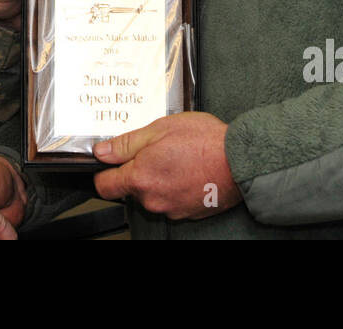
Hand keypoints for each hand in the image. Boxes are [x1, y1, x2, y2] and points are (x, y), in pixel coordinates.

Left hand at [92, 112, 242, 220]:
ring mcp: (171, 209)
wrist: (240, 161)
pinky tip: (189, 171)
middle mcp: (153, 199)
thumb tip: (102, 152)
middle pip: (131, 190)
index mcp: (140, 178)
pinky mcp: (187, 213)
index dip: (104, 172)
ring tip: (178, 159)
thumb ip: (126, 143)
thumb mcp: (159, 129)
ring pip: (153, 195)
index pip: (105, 186)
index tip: (110, 163)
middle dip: (138, 172)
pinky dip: (176, 188)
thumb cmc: (204, 142)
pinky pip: (172, 201)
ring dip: (159, 180)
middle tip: (157, 150)